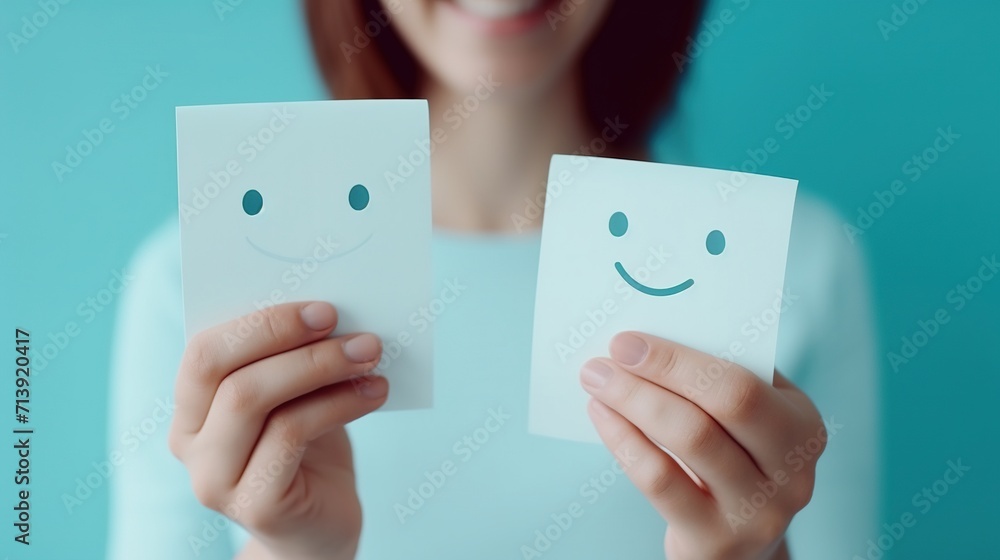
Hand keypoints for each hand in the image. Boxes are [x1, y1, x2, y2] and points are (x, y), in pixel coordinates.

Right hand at [168, 301, 386, 559]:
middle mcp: (189, 444)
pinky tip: (375, 391)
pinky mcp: (254, 506)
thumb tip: (330, 307)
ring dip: (321, 366)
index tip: (322, 308)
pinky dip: (339, 402)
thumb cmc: (309, 449)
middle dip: (287, 337)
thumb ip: (292, 358)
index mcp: (190, 407)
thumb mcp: (295, 397)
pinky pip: (291, 434)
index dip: (261, 323)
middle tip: (344, 322)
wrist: (321, 528)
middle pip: (226, 373)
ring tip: (371, 353)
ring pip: (254, 400)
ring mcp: (215, 480)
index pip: (204, 351)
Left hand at [581, 332, 826, 559]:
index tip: (628, 341)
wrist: (742, 543)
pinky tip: (602, 417)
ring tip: (597, 383)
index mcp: (803, 426)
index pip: (742, 383)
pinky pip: (661, 482)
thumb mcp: (748, 420)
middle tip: (604, 360)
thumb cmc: (735, 458)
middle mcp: (791, 474)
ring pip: (688, 442)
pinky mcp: (715, 541)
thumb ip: (718, 378)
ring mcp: (757, 513)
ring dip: (632, 404)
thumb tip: (650, 338)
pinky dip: (624, 442)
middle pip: (723, 407)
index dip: (680, 360)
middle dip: (656, 375)